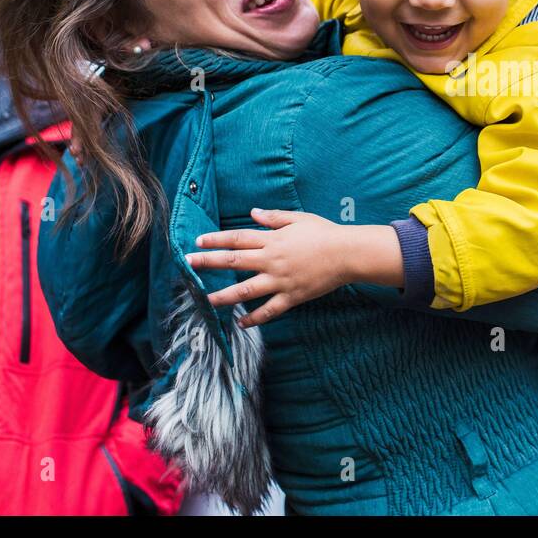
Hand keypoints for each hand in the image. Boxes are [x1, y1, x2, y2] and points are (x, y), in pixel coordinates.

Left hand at [188, 209, 371, 325]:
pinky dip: (254, 318)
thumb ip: (274, 218)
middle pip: (234, 261)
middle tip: (189, 265)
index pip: (238, 238)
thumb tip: (252, 213)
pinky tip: (240, 323)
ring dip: (224, 295)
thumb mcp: (299, 219)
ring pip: (246, 290)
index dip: (216, 239)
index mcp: (273, 240)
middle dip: (209, 263)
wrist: (348, 254)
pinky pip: (269, 310)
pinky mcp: (292, 297)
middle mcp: (272, 260)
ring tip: (206, 299)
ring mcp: (281, 280)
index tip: (198, 242)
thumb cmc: (325, 233)